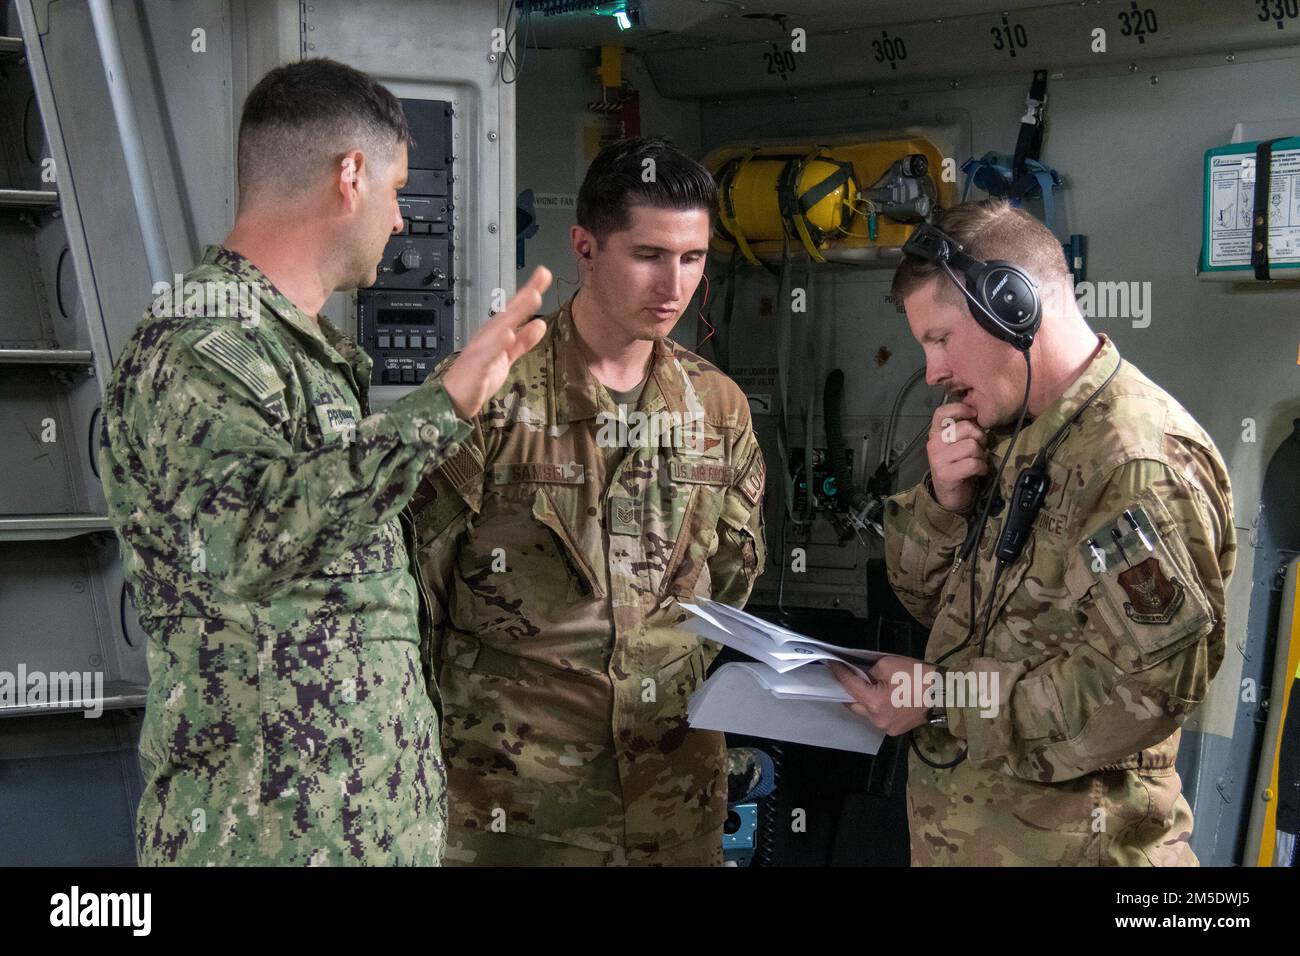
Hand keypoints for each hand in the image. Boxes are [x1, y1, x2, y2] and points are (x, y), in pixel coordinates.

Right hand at [441, 267, 551, 418]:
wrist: (453, 398)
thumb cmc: (479, 376)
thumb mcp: (507, 357)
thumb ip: (523, 342)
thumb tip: (540, 324)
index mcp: (497, 333)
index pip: (516, 310)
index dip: (530, 291)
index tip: (544, 274)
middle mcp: (489, 336)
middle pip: (510, 311)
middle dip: (526, 294)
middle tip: (543, 274)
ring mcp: (482, 349)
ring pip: (502, 327)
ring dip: (517, 312)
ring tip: (533, 296)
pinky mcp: (477, 366)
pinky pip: (489, 354)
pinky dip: (498, 344)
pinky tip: (509, 334)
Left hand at [829, 657, 931, 736]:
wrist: (945, 693)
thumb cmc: (918, 676)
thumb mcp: (888, 664)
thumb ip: (868, 671)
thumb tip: (861, 675)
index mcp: (874, 702)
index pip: (848, 685)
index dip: (839, 672)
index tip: (831, 664)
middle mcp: (876, 719)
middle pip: (853, 704)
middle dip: (849, 689)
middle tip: (848, 675)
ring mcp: (886, 727)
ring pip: (865, 712)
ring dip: (863, 699)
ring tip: (867, 685)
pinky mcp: (895, 730)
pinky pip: (878, 717)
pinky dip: (876, 706)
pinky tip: (883, 696)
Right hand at [926, 401, 987, 511]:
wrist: (950, 496)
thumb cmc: (957, 466)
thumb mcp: (956, 444)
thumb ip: (962, 429)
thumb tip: (977, 414)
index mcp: (935, 434)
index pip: (942, 412)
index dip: (961, 409)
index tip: (973, 414)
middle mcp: (934, 444)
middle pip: (966, 428)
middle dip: (980, 438)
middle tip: (979, 448)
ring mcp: (938, 459)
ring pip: (972, 446)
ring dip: (981, 455)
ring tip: (977, 461)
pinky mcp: (947, 474)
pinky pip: (974, 463)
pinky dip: (982, 468)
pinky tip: (979, 471)